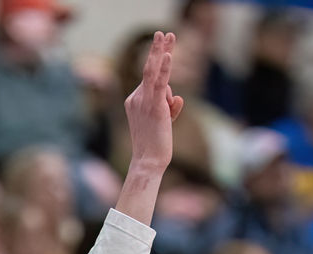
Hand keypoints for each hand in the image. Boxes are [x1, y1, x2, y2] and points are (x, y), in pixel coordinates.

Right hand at [123, 30, 183, 171]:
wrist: (148, 161)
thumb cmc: (155, 146)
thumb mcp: (162, 122)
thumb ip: (169, 107)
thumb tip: (178, 98)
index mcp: (133, 100)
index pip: (153, 84)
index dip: (167, 92)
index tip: (170, 77)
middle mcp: (136, 98)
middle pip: (148, 68)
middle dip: (156, 48)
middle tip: (163, 32)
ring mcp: (144, 101)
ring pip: (156, 74)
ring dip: (163, 51)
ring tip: (169, 35)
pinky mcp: (155, 106)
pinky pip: (159, 82)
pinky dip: (163, 68)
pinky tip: (168, 54)